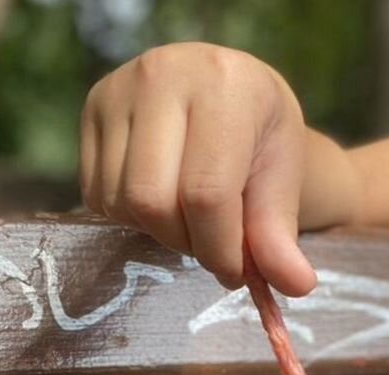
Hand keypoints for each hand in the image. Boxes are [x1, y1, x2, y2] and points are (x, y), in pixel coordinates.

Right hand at [81, 43, 317, 295]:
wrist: (228, 94)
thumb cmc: (261, 139)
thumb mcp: (282, 180)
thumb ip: (279, 235)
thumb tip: (297, 286)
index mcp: (225, 85)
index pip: (206, 193)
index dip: (219, 249)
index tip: (235, 271)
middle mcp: (162, 75)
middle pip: (152, 201)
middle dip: (186, 243)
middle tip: (213, 245)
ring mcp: (118, 88)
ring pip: (121, 202)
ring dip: (158, 233)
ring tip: (190, 219)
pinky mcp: (92, 108)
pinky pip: (97, 195)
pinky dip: (131, 218)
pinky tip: (162, 201)